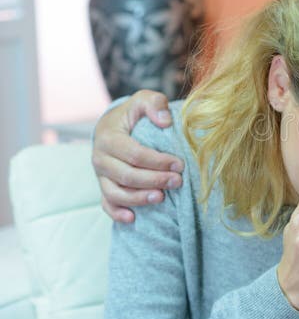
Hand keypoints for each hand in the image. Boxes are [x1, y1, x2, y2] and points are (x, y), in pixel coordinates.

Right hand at [92, 90, 184, 222]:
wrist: (114, 125)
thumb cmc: (134, 113)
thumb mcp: (144, 100)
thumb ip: (155, 104)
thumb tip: (165, 121)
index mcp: (109, 137)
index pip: (134, 154)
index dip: (157, 161)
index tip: (179, 164)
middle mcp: (100, 158)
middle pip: (126, 175)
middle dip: (154, 180)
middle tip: (177, 181)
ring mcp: (100, 175)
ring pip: (115, 193)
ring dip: (138, 199)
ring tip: (161, 198)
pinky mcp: (104, 186)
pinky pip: (106, 204)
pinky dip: (117, 213)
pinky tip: (133, 218)